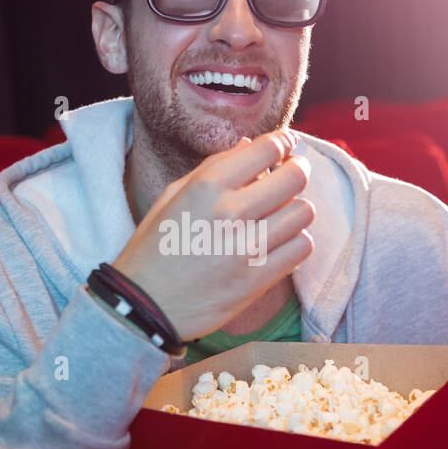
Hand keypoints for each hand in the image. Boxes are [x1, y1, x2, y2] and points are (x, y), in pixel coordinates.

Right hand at [112, 130, 314, 341]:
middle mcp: (230, 212)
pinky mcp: (258, 279)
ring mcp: (246, 248)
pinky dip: (295, 241)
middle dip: (298, 171)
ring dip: (295, 210)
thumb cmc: (155, 248)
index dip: (283, 142)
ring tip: (281, 215)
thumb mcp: (172, 196)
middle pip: (294, 178)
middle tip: (292, 175)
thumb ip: (213, 168)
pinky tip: (279, 242)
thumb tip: (248, 144)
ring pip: (303, 212)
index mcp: (206, 186)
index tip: (287, 145)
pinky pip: (301, 248)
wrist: (144, 306)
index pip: (266, 149)